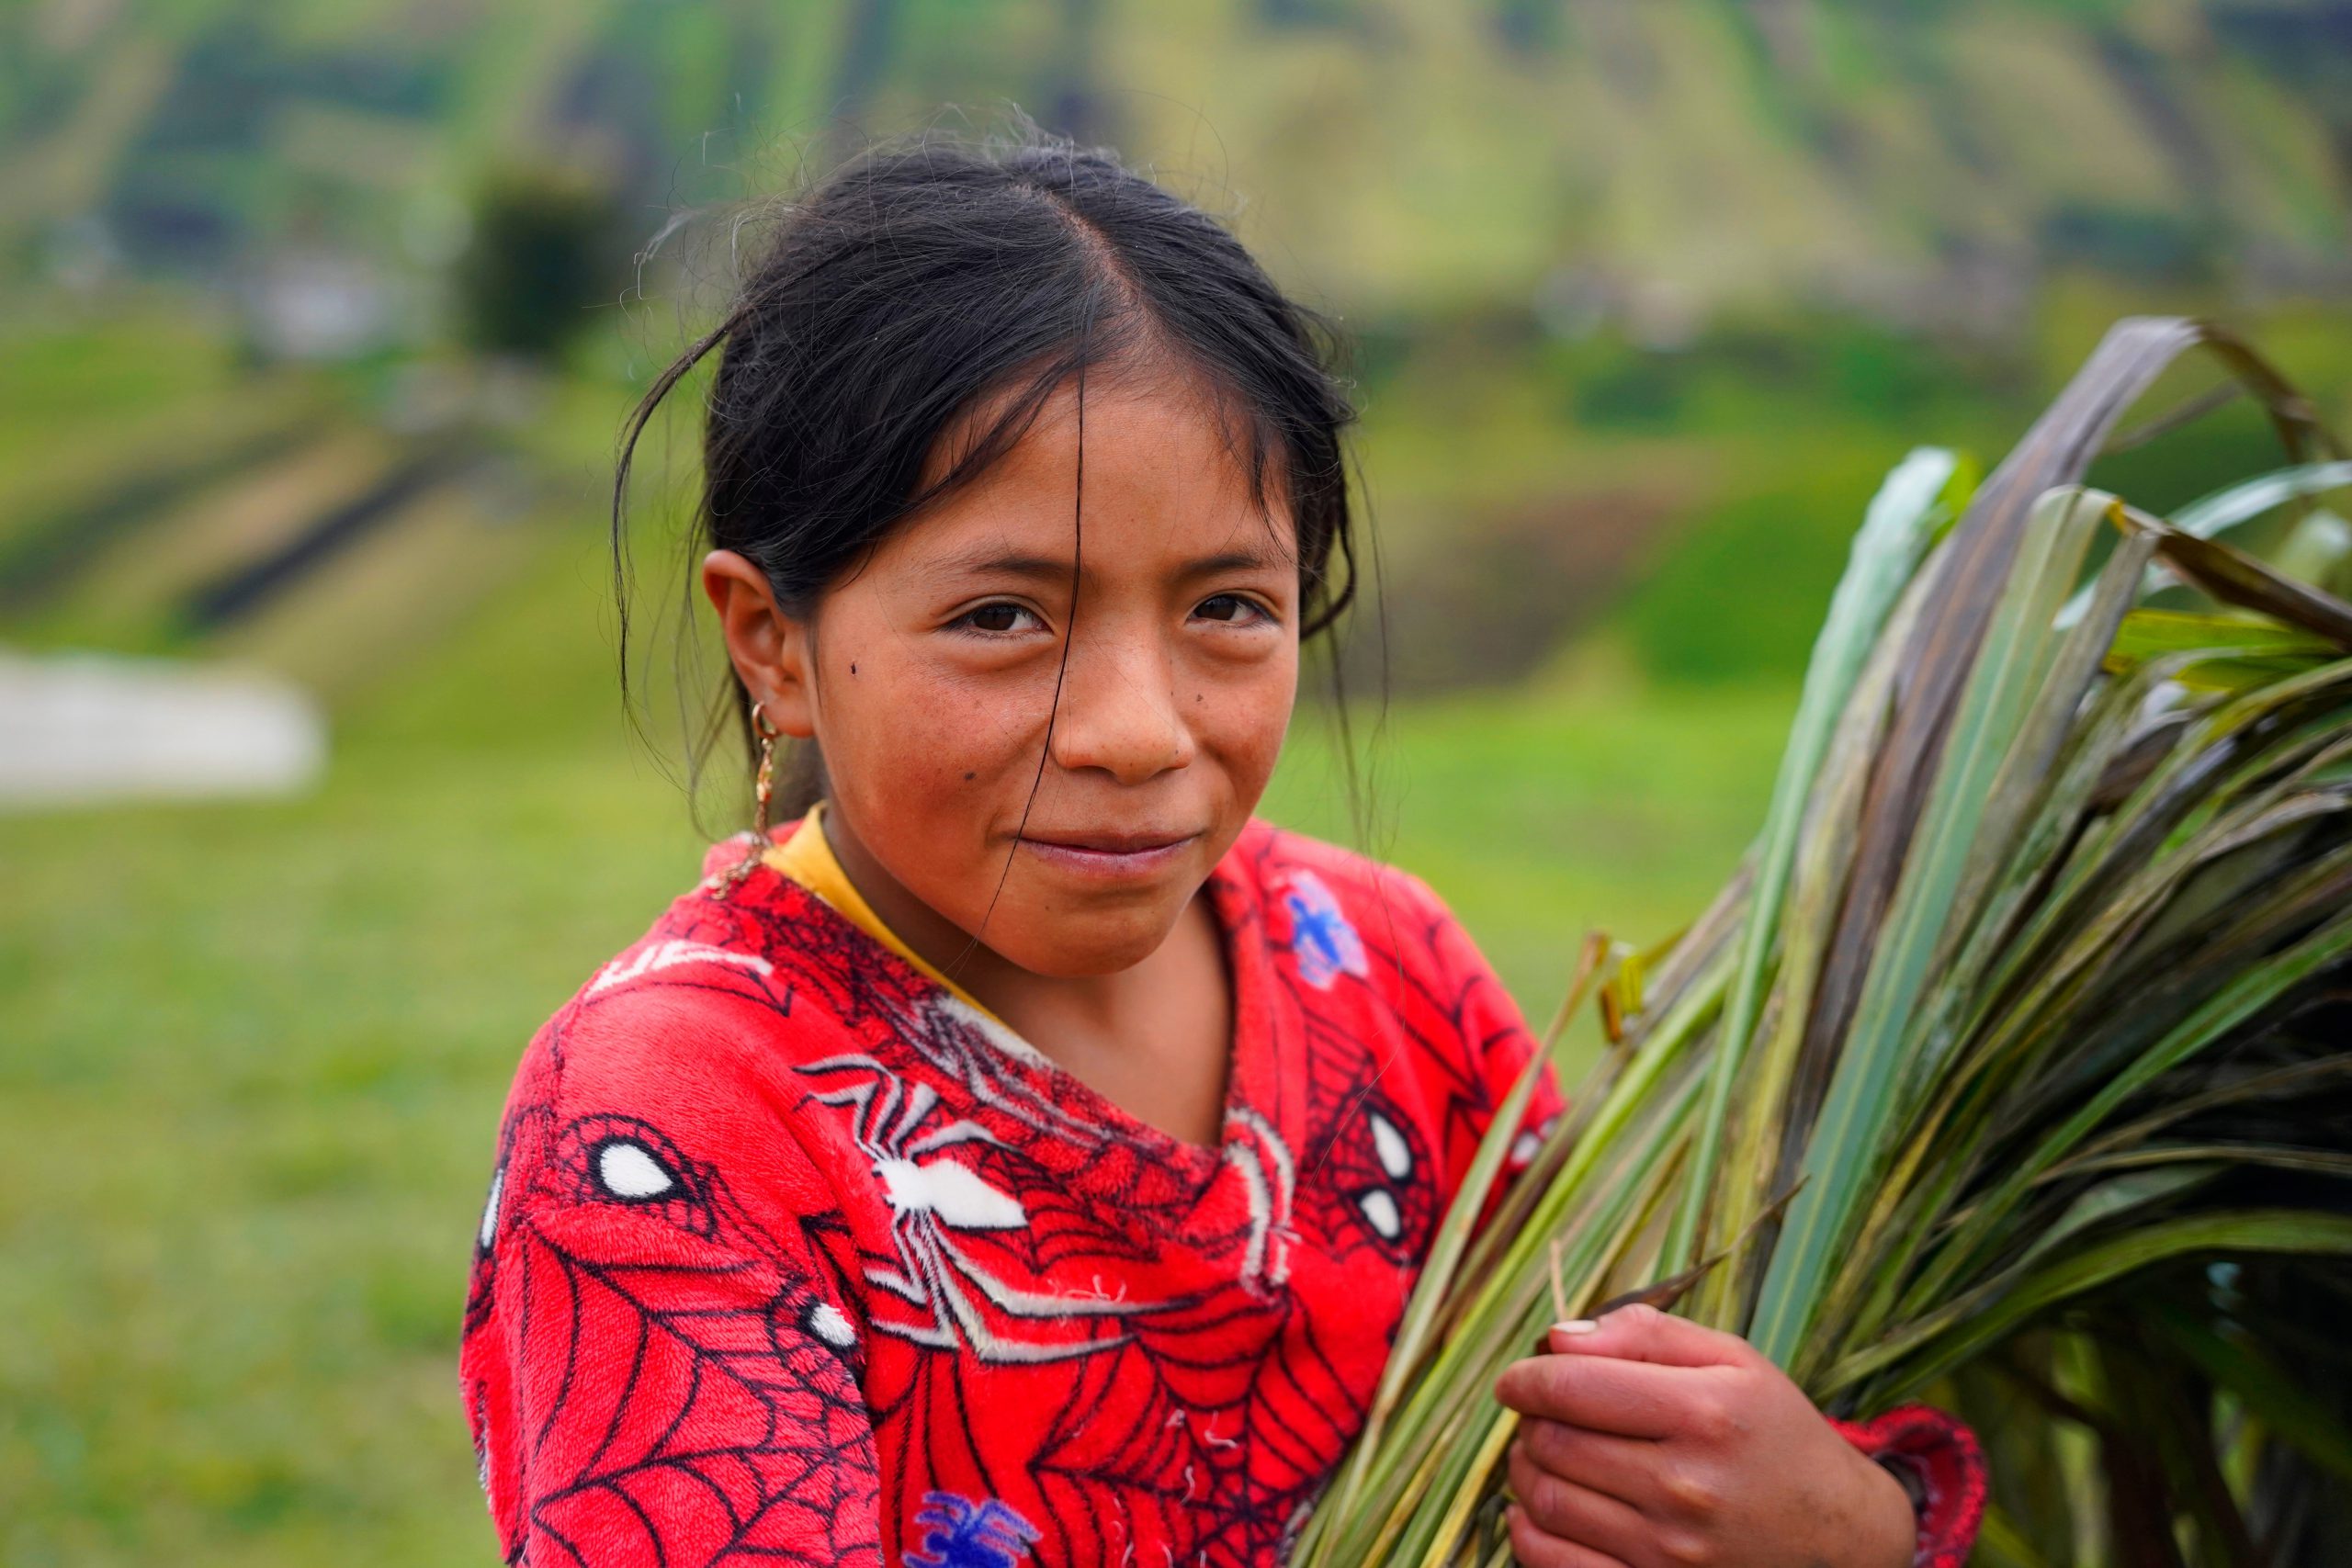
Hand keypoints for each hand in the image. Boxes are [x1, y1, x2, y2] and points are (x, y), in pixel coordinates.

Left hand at [1492, 1304, 1915, 1567]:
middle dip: (1530, 1423)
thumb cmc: (1775, 1436)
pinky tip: (1537, 1511)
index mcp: (1705, 1413)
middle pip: (1552, 1442)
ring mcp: (1672, 1550)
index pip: (1571, 1387)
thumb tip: (1558, 1338)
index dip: (1526, 1378)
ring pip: (1546, 1500)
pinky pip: (1555, 1563)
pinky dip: (1528, 1533)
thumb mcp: (1733, 1361)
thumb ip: (1645, 1334)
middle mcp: (1687, 1485)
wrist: (1841, 1539)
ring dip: (1525, 1472)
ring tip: (1543, 1456)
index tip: (1517, 1380)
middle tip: (1539, 1417)